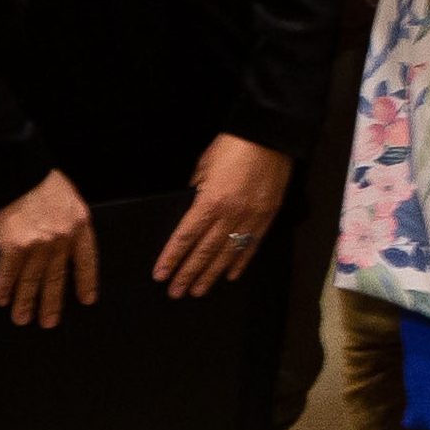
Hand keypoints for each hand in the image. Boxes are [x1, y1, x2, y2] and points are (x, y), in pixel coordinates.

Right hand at [0, 170, 99, 328]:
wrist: (13, 171)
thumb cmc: (38, 180)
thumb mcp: (67, 197)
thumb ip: (68, 221)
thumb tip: (65, 244)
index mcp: (80, 224)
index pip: (86, 260)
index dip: (86, 281)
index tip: (87, 300)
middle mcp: (61, 239)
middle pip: (57, 278)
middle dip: (52, 303)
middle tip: (50, 323)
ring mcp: (38, 245)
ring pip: (32, 281)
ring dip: (26, 303)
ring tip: (23, 319)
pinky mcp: (13, 247)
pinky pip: (8, 274)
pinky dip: (4, 288)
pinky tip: (2, 300)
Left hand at [156, 133, 290, 296]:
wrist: (269, 137)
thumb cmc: (232, 146)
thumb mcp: (203, 166)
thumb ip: (197, 192)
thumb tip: (193, 209)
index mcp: (210, 201)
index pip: (185, 237)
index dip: (172, 258)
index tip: (160, 275)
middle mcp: (230, 215)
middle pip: (205, 251)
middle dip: (188, 273)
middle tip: (176, 292)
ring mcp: (251, 218)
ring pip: (227, 253)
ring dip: (211, 274)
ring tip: (198, 291)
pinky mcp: (267, 216)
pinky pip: (252, 245)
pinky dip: (241, 261)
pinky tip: (231, 275)